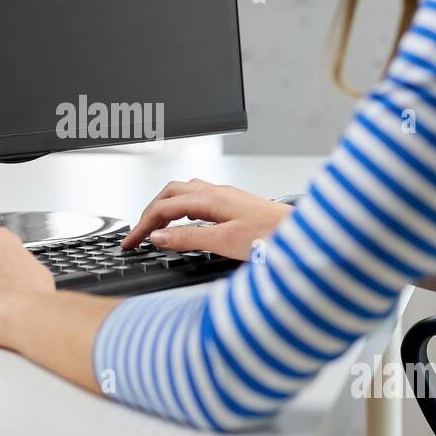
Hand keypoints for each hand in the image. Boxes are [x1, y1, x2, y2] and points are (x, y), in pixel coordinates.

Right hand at [122, 179, 292, 259]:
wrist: (304, 235)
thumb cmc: (273, 237)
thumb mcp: (223, 242)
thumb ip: (188, 239)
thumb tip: (158, 237)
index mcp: (210, 198)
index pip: (163, 208)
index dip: (143, 225)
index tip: (131, 242)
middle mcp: (217, 192)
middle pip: (170, 194)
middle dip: (149, 212)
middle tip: (138, 233)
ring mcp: (226, 196)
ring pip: (184, 193)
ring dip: (165, 207)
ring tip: (156, 227)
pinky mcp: (234, 204)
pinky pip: (198, 199)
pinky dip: (182, 210)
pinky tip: (185, 223)